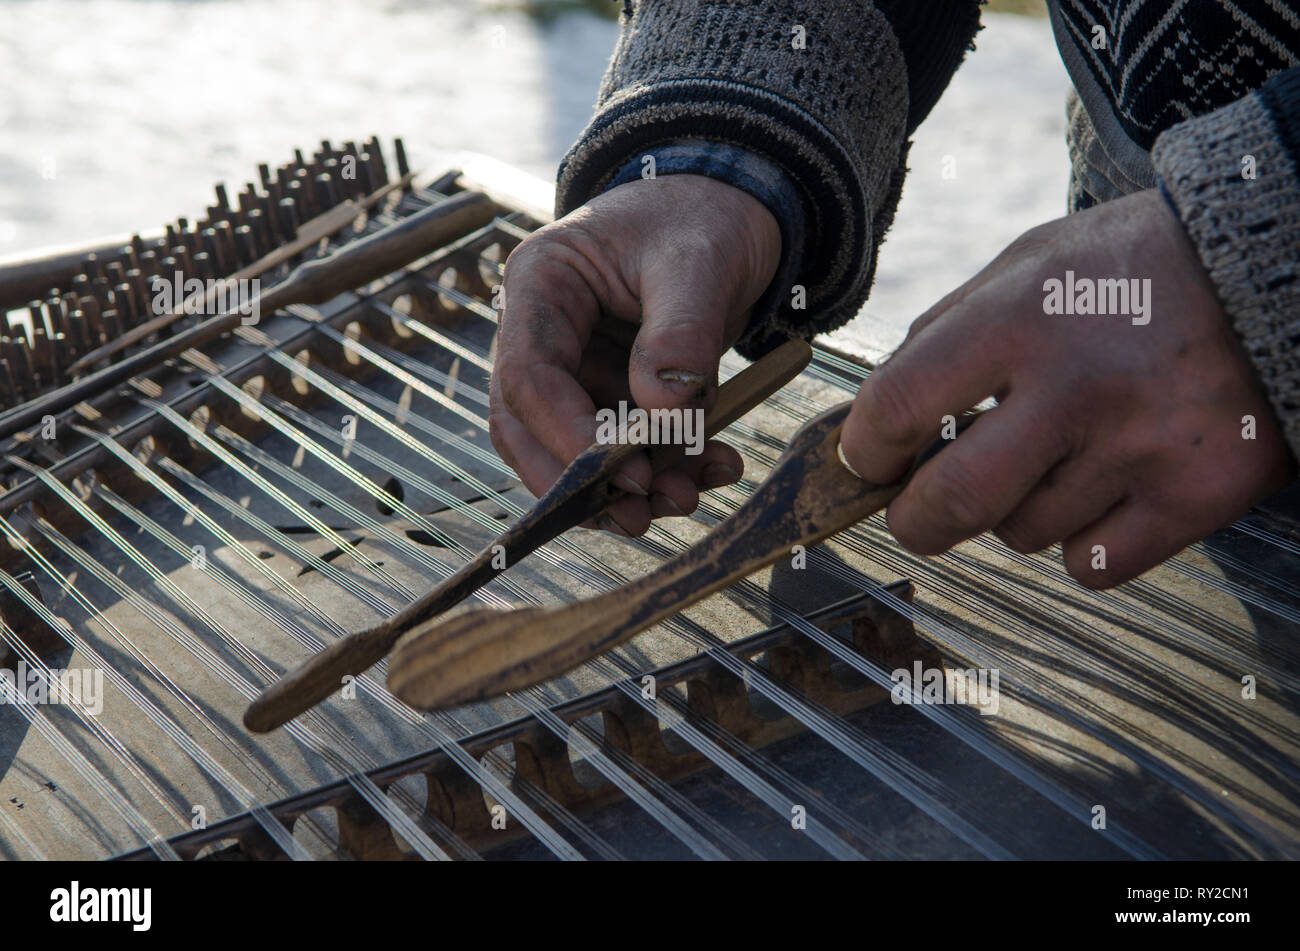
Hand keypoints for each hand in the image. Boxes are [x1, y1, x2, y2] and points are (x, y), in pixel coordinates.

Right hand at [491, 174, 781, 534]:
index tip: (624, 473)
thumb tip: (662, 412)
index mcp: (542, 284)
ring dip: (626, 488)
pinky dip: (663, 470)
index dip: (566, 436)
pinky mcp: (611, 393)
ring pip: (573, 450)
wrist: (731, 212)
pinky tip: (713, 469)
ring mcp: (575, 367)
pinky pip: (622, 447)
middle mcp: (543, 332)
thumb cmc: (703, 218)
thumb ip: (680, 333)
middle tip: (641, 513)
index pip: (527, 377)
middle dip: (582, 481)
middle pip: (529, 428)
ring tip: (687, 497)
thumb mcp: (698, 262)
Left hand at [841, 189, 1294, 587]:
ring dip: (1019, 510)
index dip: (864, 450)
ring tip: (1060, 456)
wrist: (1277, 270)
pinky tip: (1105, 490)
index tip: (867, 462)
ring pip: (1024, 534)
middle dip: (916, 520)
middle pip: (952, 502)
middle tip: (918, 512)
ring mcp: (1140, 447)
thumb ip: (949, 330)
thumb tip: (878, 414)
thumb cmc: (1135, 268)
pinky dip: (1082, 541)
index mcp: (1021, 315)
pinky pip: (1091, 564)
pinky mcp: (1196, 496)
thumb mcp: (1031, 263)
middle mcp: (1077, 386)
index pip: (897, 405)